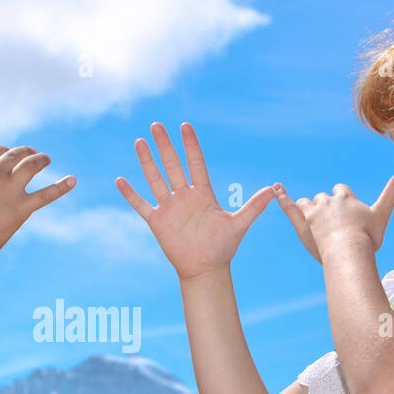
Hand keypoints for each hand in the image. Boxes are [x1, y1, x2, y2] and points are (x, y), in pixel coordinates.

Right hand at [0, 146, 74, 264]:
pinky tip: (73, 180)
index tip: (9, 155)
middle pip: (15, 154)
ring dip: (41, 159)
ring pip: (32, 165)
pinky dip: (61, 187)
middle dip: (26, 152)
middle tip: (33, 154)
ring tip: (46, 160)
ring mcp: (8, 189)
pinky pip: (46, 194)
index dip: (3, 152)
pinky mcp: (21, 208)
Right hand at [116, 121, 273, 280]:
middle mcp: (184, 196)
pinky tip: (120, 180)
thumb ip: (253, 206)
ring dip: (147, 161)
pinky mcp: (158, 221)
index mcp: (203, 193)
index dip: (190, 145)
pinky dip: (130, 194)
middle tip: (157, 125)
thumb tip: (273, 190)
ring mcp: (170, 207)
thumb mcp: (239, 224)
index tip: (185, 126)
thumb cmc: (223, 247)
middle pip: (172, 165)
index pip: (195, 163)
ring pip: (155, 179)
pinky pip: (141, 205)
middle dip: (165, 145)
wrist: (206, 269)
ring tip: (139, 142)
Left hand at [271, 172, 393, 258]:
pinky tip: (275, 188)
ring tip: (314, 221)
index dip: (343, 200)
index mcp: (346, 197)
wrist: (349, 252)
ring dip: (310, 208)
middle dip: (327, 207)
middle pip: (324, 197)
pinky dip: (282, 197)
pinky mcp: (302, 223)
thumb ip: (392, 193)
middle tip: (334, 226)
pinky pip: (289, 206)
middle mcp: (328, 201)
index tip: (347, 213)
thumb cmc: (367, 236)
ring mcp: (313, 212)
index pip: (341, 190)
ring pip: (308, 202)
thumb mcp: (382, 214)